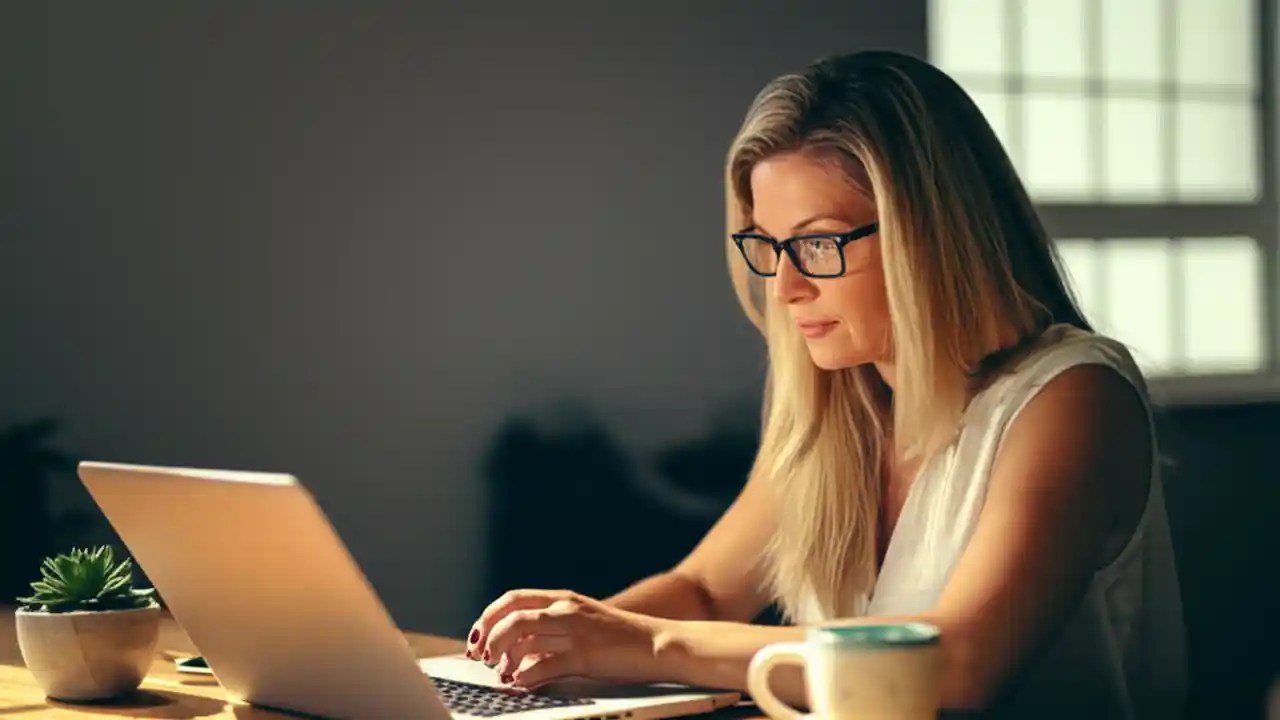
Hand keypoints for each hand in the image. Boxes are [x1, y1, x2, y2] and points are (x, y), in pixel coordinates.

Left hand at [467, 589, 668, 688]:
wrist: (656, 643)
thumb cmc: (618, 637)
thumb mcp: (582, 620)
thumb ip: (552, 627)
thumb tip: (515, 646)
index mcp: (562, 598)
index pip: (512, 599)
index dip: (488, 617)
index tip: (477, 637)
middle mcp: (566, 609)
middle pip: (511, 615)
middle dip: (488, 636)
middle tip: (482, 657)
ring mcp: (575, 631)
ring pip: (522, 637)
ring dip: (503, 656)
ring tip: (502, 672)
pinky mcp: (584, 656)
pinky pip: (544, 665)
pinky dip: (525, 676)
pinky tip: (520, 684)